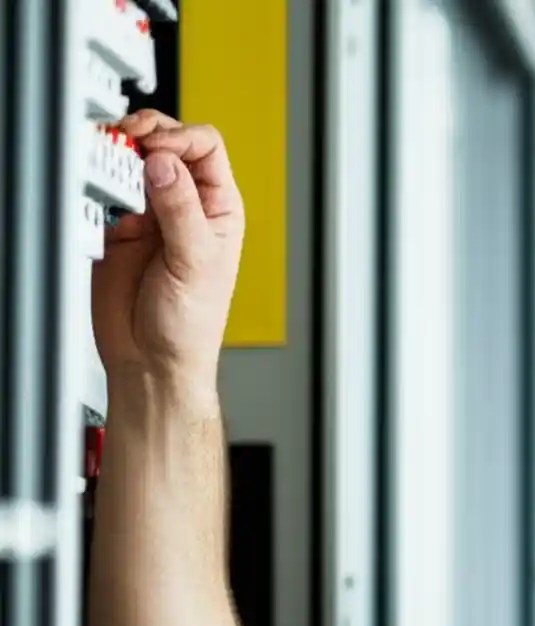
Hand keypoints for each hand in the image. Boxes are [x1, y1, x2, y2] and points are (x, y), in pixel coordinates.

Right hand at [91, 110, 244, 396]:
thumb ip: (179, 211)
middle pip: (167, 144)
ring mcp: (149, 214)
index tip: (155, 150)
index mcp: (218, 208)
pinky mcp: (117, 228)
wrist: (152, 360)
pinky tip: (95, 189)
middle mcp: (185, 204)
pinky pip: (104, 190)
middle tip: (123, 142)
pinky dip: (95, 182)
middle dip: (146, 136)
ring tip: (107, 163)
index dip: (180, 138)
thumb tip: (164, 164)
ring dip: (117, 155)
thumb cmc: (191, 325)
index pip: (204, 147)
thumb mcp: (195, 263)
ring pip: (132, 163)